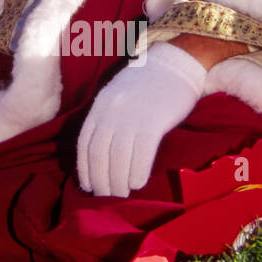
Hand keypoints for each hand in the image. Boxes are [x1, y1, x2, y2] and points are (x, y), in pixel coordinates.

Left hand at [77, 41, 206, 196]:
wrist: (175, 63)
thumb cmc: (148, 84)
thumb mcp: (118, 95)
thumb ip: (107, 118)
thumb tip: (102, 154)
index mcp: (100, 106)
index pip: (85, 144)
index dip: (85, 169)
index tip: (88, 187)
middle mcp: (111, 112)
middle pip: (100, 155)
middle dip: (101, 181)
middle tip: (106, 198)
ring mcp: (132, 116)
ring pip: (118, 157)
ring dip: (118, 182)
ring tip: (122, 196)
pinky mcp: (153, 121)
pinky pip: (141, 152)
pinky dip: (137, 171)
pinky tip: (138, 184)